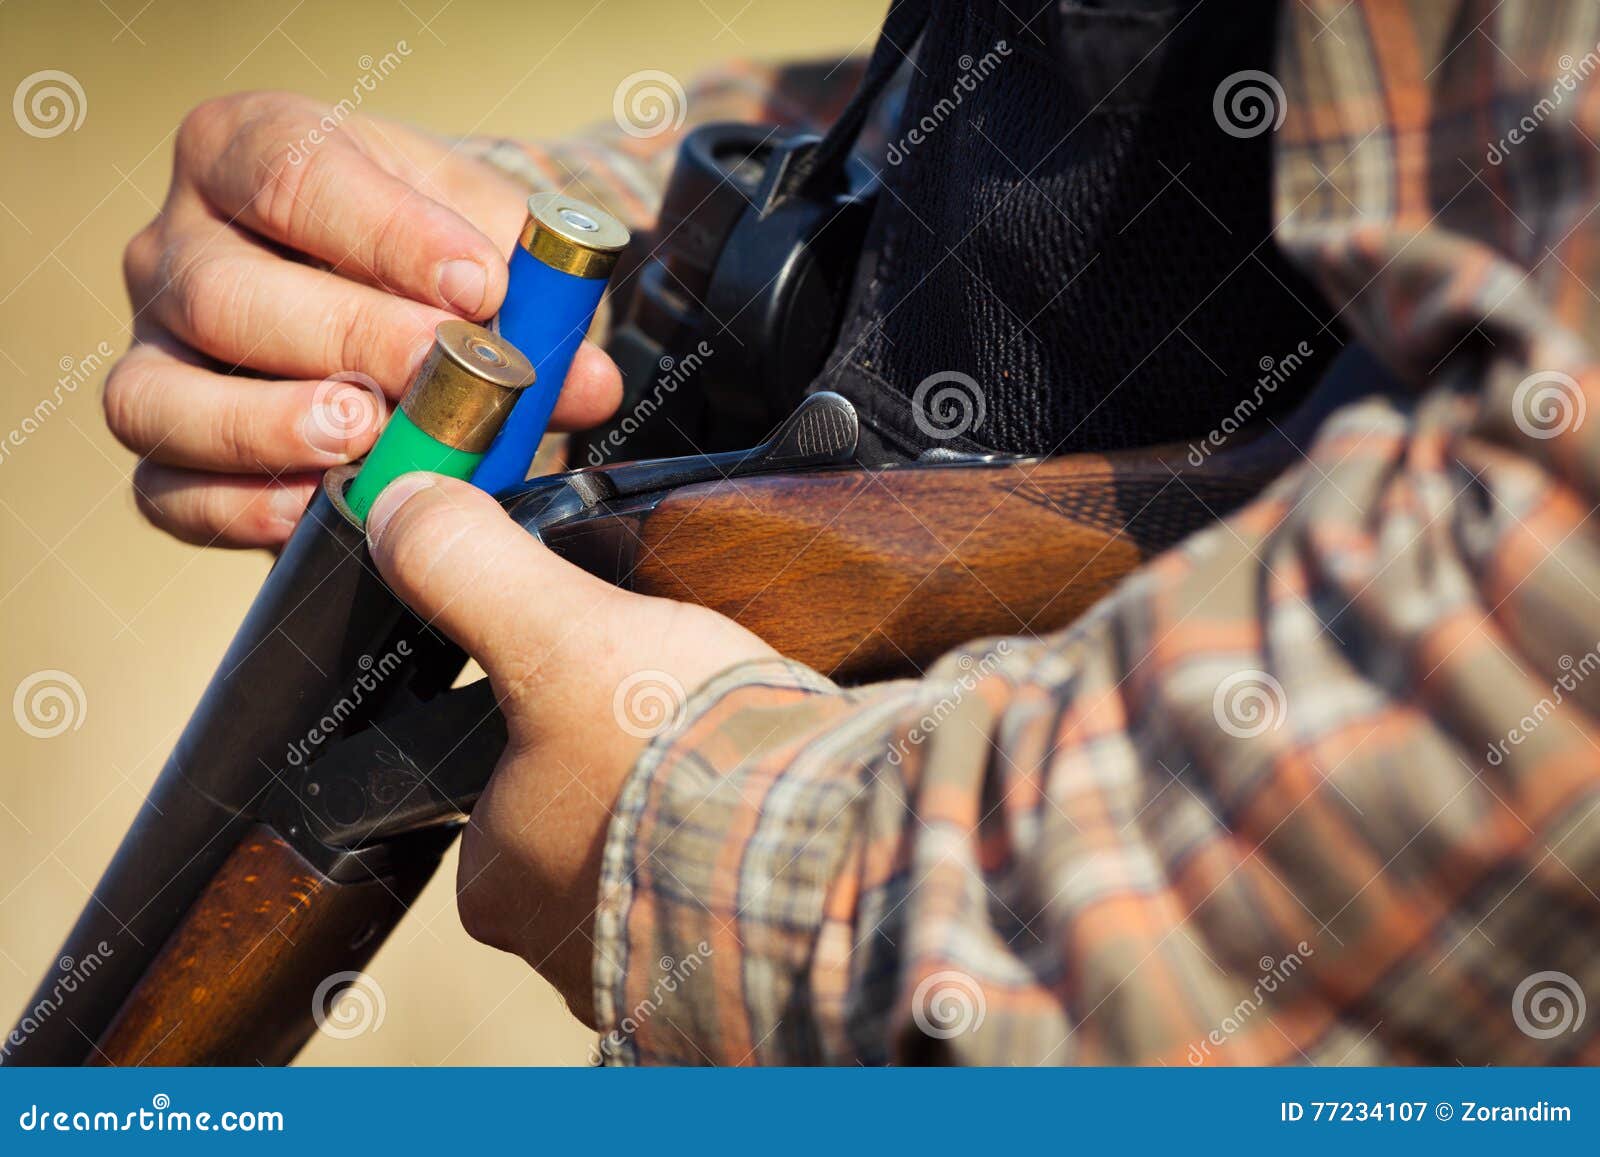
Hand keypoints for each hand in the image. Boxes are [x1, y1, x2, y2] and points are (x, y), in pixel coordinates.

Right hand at [110, 91, 620, 546]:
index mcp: (248, 150)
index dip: (387, 235)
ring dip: (267, 426)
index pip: (293, 175)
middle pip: (224, 292)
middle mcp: (178, 244)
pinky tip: (313, 510)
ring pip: (162, 395)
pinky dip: (236, 508)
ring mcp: (157, 348)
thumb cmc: (428, 254)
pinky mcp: (162, 445)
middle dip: (344, 339)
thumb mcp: (482, 238)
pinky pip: (165, 489)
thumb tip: (586, 381)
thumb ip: (535, 297)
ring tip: (364, 438)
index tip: (479, 285)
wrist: (390, 298)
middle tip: (435, 374)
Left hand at [364, 473, 776, 1023]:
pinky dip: (750, 862)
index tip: (606, 695)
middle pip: (583, 832)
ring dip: (696, 824)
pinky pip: (729, 904)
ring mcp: (645, 970)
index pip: (498, 787)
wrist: (816, 862)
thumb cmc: (675, 756)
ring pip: (660, 872)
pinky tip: (782, 818)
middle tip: (686, 724)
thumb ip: (473, 567)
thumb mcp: (561, 633)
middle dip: (631, 780)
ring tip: (746, 765)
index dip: (552, 727)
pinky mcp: (730, 982)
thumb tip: (400, 508)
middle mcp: (556, 941)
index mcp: (497, 875)